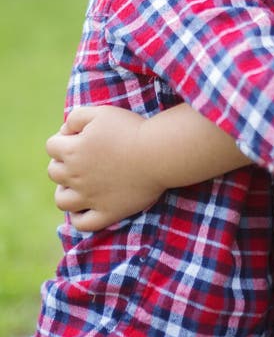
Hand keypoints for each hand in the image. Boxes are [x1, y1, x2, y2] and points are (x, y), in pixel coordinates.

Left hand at [47, 106, 163, 231]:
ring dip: (65, 190)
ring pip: (61, 200)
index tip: (80, 135)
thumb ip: (75, 117)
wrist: (157, 153)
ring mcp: (89, 198)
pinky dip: (78, 216)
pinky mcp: (106, 213)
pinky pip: (82, 223)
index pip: (51, 146)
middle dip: (63, 163)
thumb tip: (64, 130)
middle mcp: (75, 176)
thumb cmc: (130, 129)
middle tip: (82, 157)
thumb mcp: (101, 112)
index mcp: (72, 151)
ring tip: (80, 183)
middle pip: (54, 172)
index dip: (63, 138)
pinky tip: (86, 206)